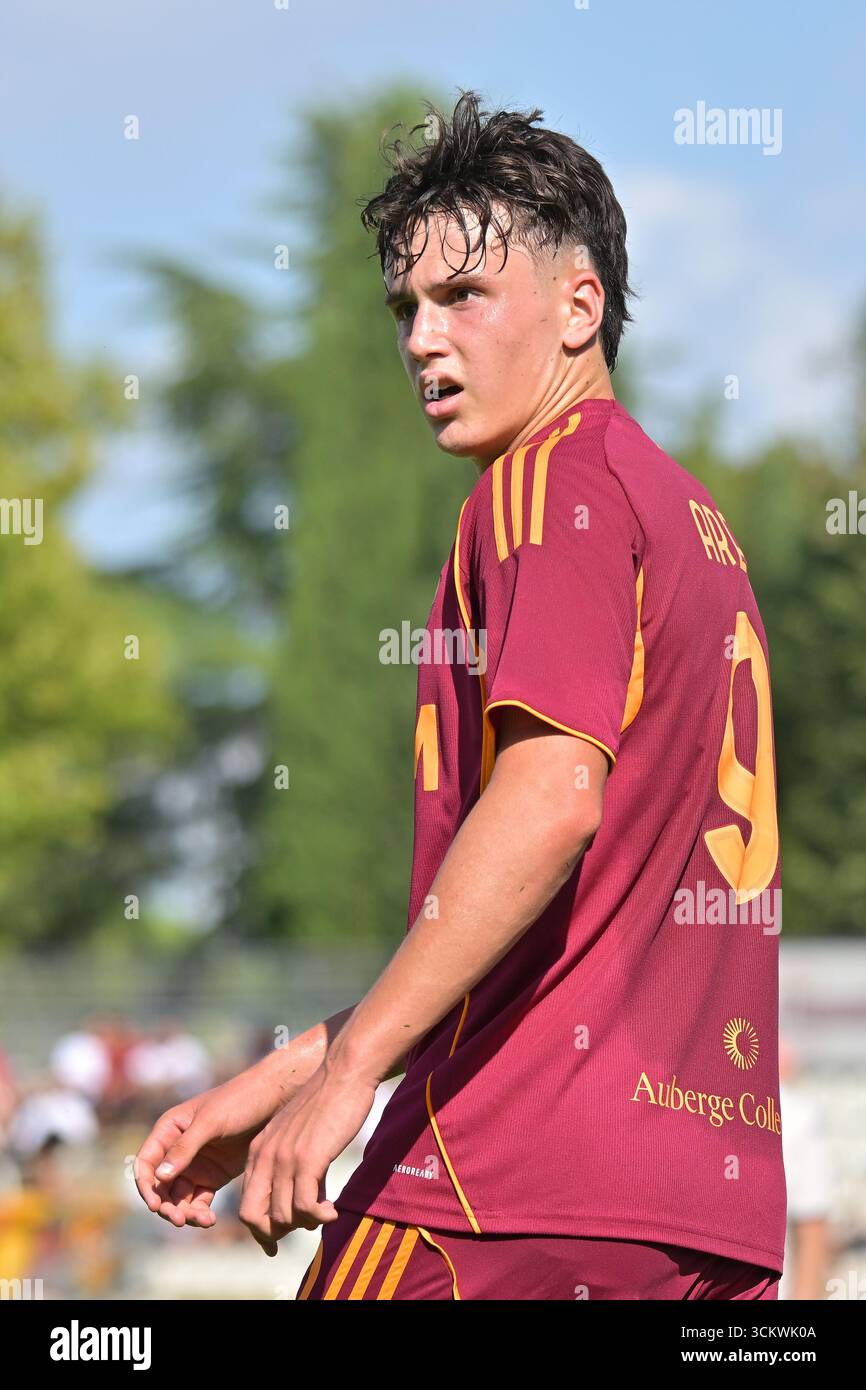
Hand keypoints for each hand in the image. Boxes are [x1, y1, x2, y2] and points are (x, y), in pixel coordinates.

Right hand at [134, 1066, 296, 1229]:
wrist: (275, 1100)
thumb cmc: (239, 1101)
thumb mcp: (211, 1121)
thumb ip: (185, 1148)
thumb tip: (160, 1177)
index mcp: (170, 1130)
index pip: (146, 1163)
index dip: (146, 1186)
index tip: (156, 1206)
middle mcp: (178, 1149)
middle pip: (161, 1187)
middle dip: (167, 1206)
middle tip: (181, 1220)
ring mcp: (195, 1165)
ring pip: (179, 1198)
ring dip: (184, 1213)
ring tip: (203, 1220)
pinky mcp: (213, 1177)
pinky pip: (198, 1201)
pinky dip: (199, 1213)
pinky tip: (209, 1219)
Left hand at [238, 1058, 376, 1255]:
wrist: (343, 1073)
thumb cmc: (328, 1104)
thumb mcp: (300, 1136)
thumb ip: (294, 1168)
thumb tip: (305, 1208)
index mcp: (258, 1150)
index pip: (247, 1203)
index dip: (263, 1227)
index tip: (280, 1240)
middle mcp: (264, 1156)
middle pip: (253, 1216)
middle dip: (275, 1233)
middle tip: (304, 1227)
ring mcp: (284, 1158)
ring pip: (282, 1217)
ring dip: (305, 1224)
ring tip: (324, 1213)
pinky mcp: (307, 1159)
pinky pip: (306, 1208)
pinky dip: (320, 1217)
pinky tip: (333, 1209)